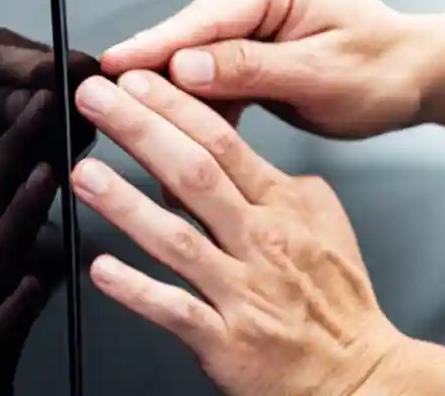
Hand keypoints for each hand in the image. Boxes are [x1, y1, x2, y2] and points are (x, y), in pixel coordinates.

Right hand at [0, 91, 62, 394]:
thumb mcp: (9, 243)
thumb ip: (30, 201)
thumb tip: (64, 150)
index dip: (23, 120)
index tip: (54, 76)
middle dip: (13, 142)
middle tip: (44, 101)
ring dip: (17, 208)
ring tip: (44, 174)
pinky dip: (16, 301)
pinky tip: (36, 282)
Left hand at [70, 71, 407, 395]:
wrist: (360, 377)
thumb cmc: (337, 301)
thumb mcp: (323, 223)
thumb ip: (277, 184)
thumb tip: (239, 153)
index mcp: (282, 207)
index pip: (223, 142)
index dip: (174, 106)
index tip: (136, 79)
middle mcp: (262, 242)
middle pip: (194, 174)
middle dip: (140, 131)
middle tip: (97, 100)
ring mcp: (244, 292)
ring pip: (177, 239)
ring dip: (126, 204)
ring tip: (85, 174)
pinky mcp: (228, 342)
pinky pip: (175, 310)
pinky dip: (136, 289)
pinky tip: (101, 269)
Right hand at [101, 0, 434, 138]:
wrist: (413, 77)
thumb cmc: (383, 69)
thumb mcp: (319, 74)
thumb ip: (250, 68)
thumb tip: (186, 67)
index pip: (203, 16)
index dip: (155, 45)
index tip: (115, 65)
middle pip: (190, 38)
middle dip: (158, 77)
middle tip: (118, 107)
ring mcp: (251, 22)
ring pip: (196, 63)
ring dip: (179, 101)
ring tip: (149, 132)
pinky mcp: (249, 51)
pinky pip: (212, 79)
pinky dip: (203, 109)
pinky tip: (187, 136)